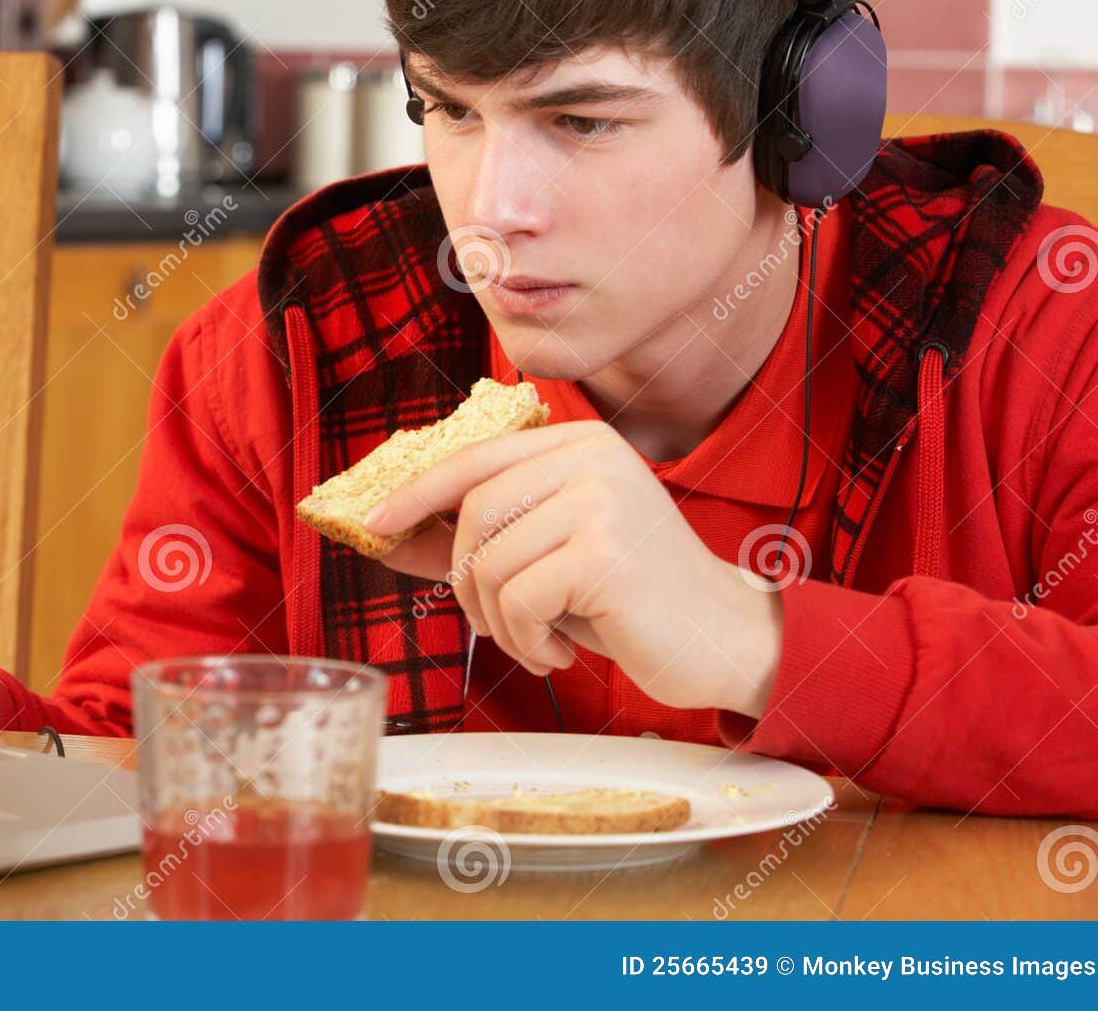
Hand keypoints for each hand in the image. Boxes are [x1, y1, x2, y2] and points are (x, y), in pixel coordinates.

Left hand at [362, 421, 784, 715]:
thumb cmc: (630, 600)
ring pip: (488, 562)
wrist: (722, 639)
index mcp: (578, 443)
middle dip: (466, 583)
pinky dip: (526, 642)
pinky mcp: (602, 551)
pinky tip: (563, 653)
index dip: (417, 493)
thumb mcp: (546, 558)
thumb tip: (388, 537)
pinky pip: (517, 600)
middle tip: (497, 625)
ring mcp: (599, 498)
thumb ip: (475, 541)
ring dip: (500, 623)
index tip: (375, 525)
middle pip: (472, 512)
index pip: (474, 458)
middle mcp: (590, 457)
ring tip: (539, 643)